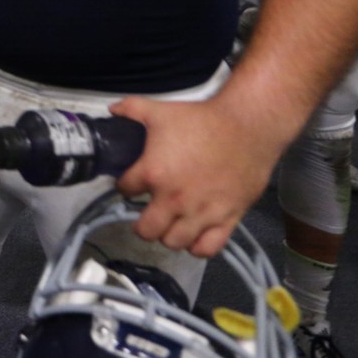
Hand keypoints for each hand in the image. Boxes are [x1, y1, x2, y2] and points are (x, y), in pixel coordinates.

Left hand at [109, 95, 285, 258]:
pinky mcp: (227, 219)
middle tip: (148, 212)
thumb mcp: (159, 110)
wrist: (245, 125)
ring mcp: (201, 213)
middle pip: (146, 230)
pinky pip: (206, 248)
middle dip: (142, 223)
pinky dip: (197, 246)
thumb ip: (130, 109)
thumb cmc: (201, 119)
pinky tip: (194, 234)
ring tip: (170, 223)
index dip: (125, 186)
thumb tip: (112, 111)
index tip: (131, 184)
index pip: (125, 190)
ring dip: (168, 234)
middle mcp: (174, 200)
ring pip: (173, 242)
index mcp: (153, 173)